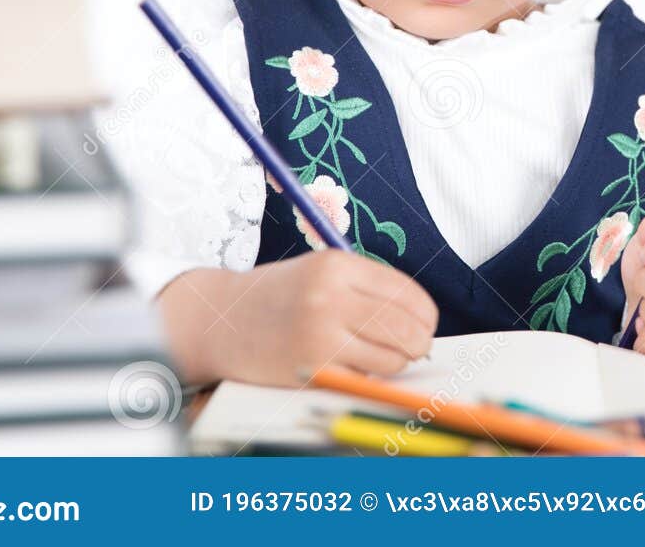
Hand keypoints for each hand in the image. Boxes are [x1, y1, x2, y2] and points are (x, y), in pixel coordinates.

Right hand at [160, 251, 438, 386]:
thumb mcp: (320, 272)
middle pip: (406, 327)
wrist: (219, 320)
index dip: (426, 314)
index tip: (426, 324)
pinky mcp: (310, 370)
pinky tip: (356, 368)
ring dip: (397, 363)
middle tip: (415, 347)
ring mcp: (320, 335)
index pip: (407, 293)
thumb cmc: (277, 296)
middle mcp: (330, 297)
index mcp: (337, 265)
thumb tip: (420, 318)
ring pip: (392, 357)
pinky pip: (364, 378)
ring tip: (382, 357)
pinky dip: (369, 378)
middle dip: (419, 341)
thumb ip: (366, 287)